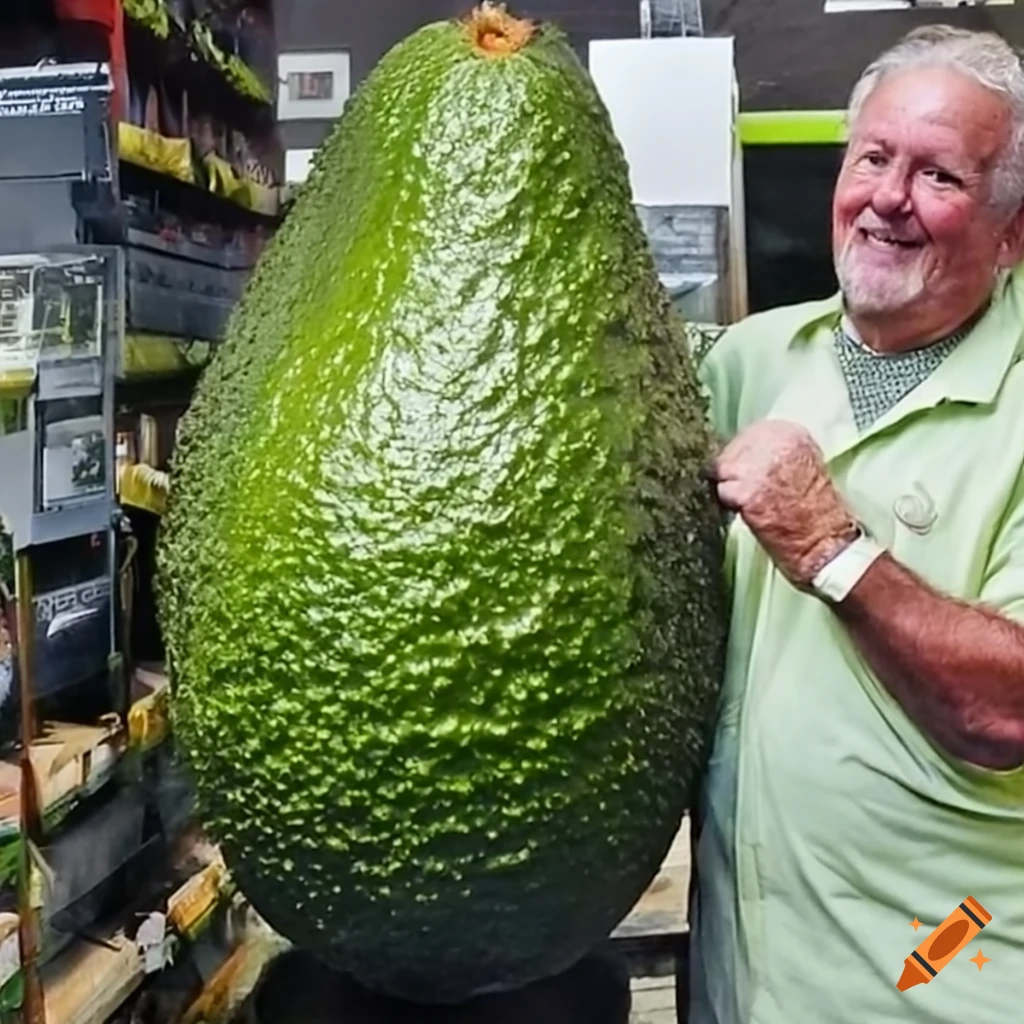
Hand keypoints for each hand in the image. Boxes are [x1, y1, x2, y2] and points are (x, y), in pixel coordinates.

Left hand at [712, 420, 858, 587]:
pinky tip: (750, 512)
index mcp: (789, 432)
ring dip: (730, 488)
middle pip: (730, 452)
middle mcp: (775, 442)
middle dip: (732, 472)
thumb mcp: (800, 462)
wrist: (825, 541)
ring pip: (722, 471)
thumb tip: (740, 453)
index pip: (746, 435)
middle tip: (750, 492)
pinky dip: (729, 504)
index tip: (749, 473)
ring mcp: (759, 466)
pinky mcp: (747, 490)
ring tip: (753, 503)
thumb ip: (771, 451)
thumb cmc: (814, 509)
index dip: (742, 456)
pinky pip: (722, 492)